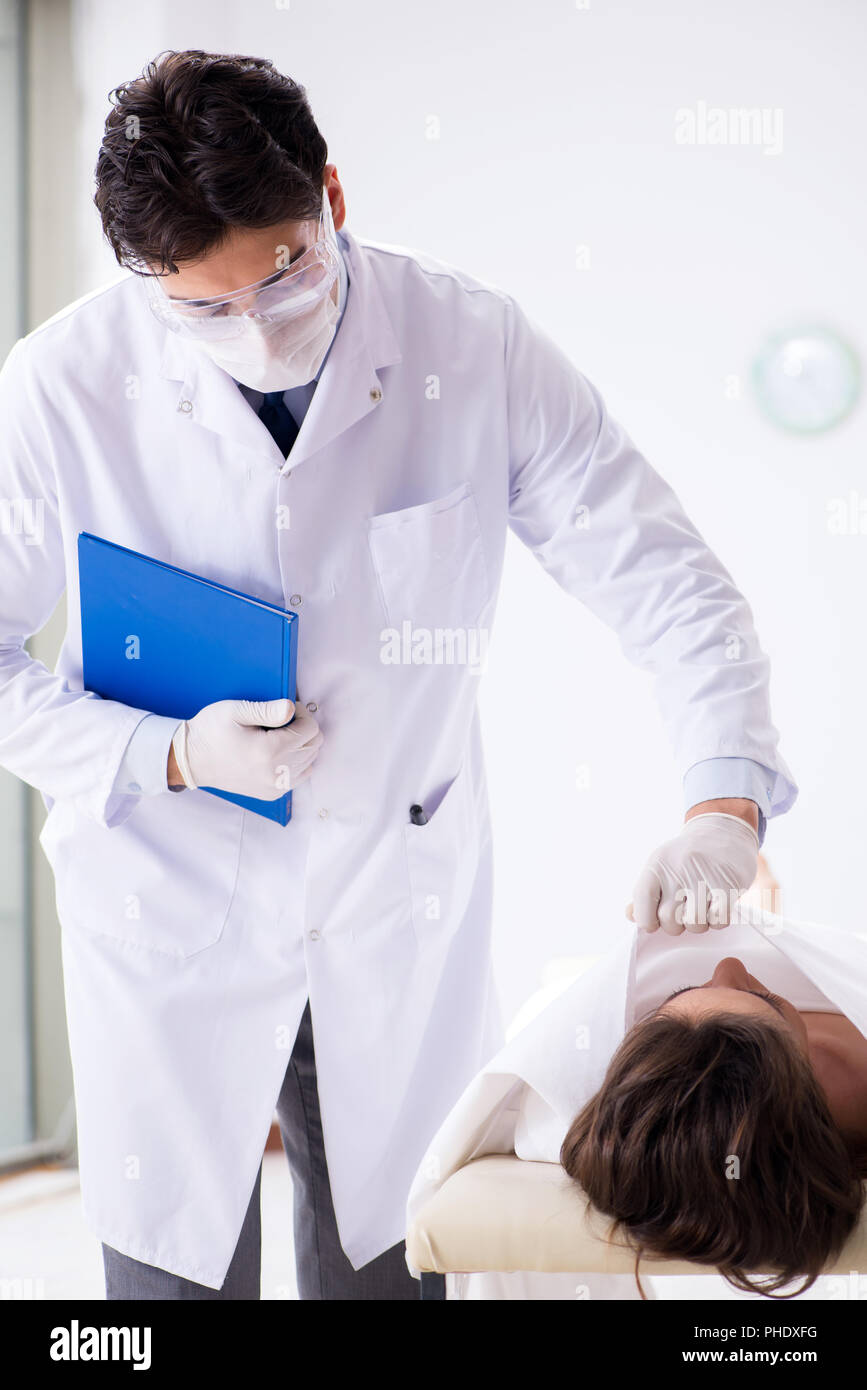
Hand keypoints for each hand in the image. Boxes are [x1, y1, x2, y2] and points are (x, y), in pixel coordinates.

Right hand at [170, 697, 322, 798]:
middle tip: (283, 720)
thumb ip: (266, 709)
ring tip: (280, 735)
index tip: (287, 709)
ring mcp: (275, 787)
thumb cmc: (210, 732)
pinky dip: (297, 762)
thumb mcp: (234, 711)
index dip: (302, 714)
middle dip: (305, 728)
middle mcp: (276, 774)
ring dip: (302, 745)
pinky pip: (300, 776)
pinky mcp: (272, 793)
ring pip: (310, 761)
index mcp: (269, 752)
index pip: (311, 729)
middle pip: (314, 746)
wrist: (191, 761)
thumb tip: (291, 709)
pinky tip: (279, 751)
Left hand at [625, 811, 758, 934]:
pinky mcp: (727, 885)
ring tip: (701, 907)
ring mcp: (703, 877)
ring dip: (698, 923)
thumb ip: (645, 893)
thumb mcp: (661, 866)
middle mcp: (678, 869)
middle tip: (683, 912)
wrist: (724, 833)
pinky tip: (716, 906)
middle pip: (669, 919)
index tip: (655, 920)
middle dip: (676, 925)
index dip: (646, 919)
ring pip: (694, 924)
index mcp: (657, 864)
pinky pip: (718, 920)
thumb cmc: (688, 857)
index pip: (642, 901)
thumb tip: (630, 915)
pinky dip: (717, 920)